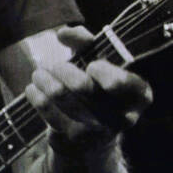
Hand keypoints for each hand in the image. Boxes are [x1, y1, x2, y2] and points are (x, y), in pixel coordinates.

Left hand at [25, 26, 152, 152]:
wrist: (92, 134)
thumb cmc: (98, 87)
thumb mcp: (100, 62)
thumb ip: (86, 42)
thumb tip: (64, 34)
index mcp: (139, 95)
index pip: (121, 83)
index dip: (102, 72)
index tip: (91, 65)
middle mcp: (123, 117)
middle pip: (83, 87)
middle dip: (62, 70)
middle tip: (54, 65)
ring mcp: (97, 130)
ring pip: (61, 97)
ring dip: (45, 80)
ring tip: (39, 73)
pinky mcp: (73, 138)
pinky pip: (47, 111)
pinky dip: (36, 95)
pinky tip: (33, 88)